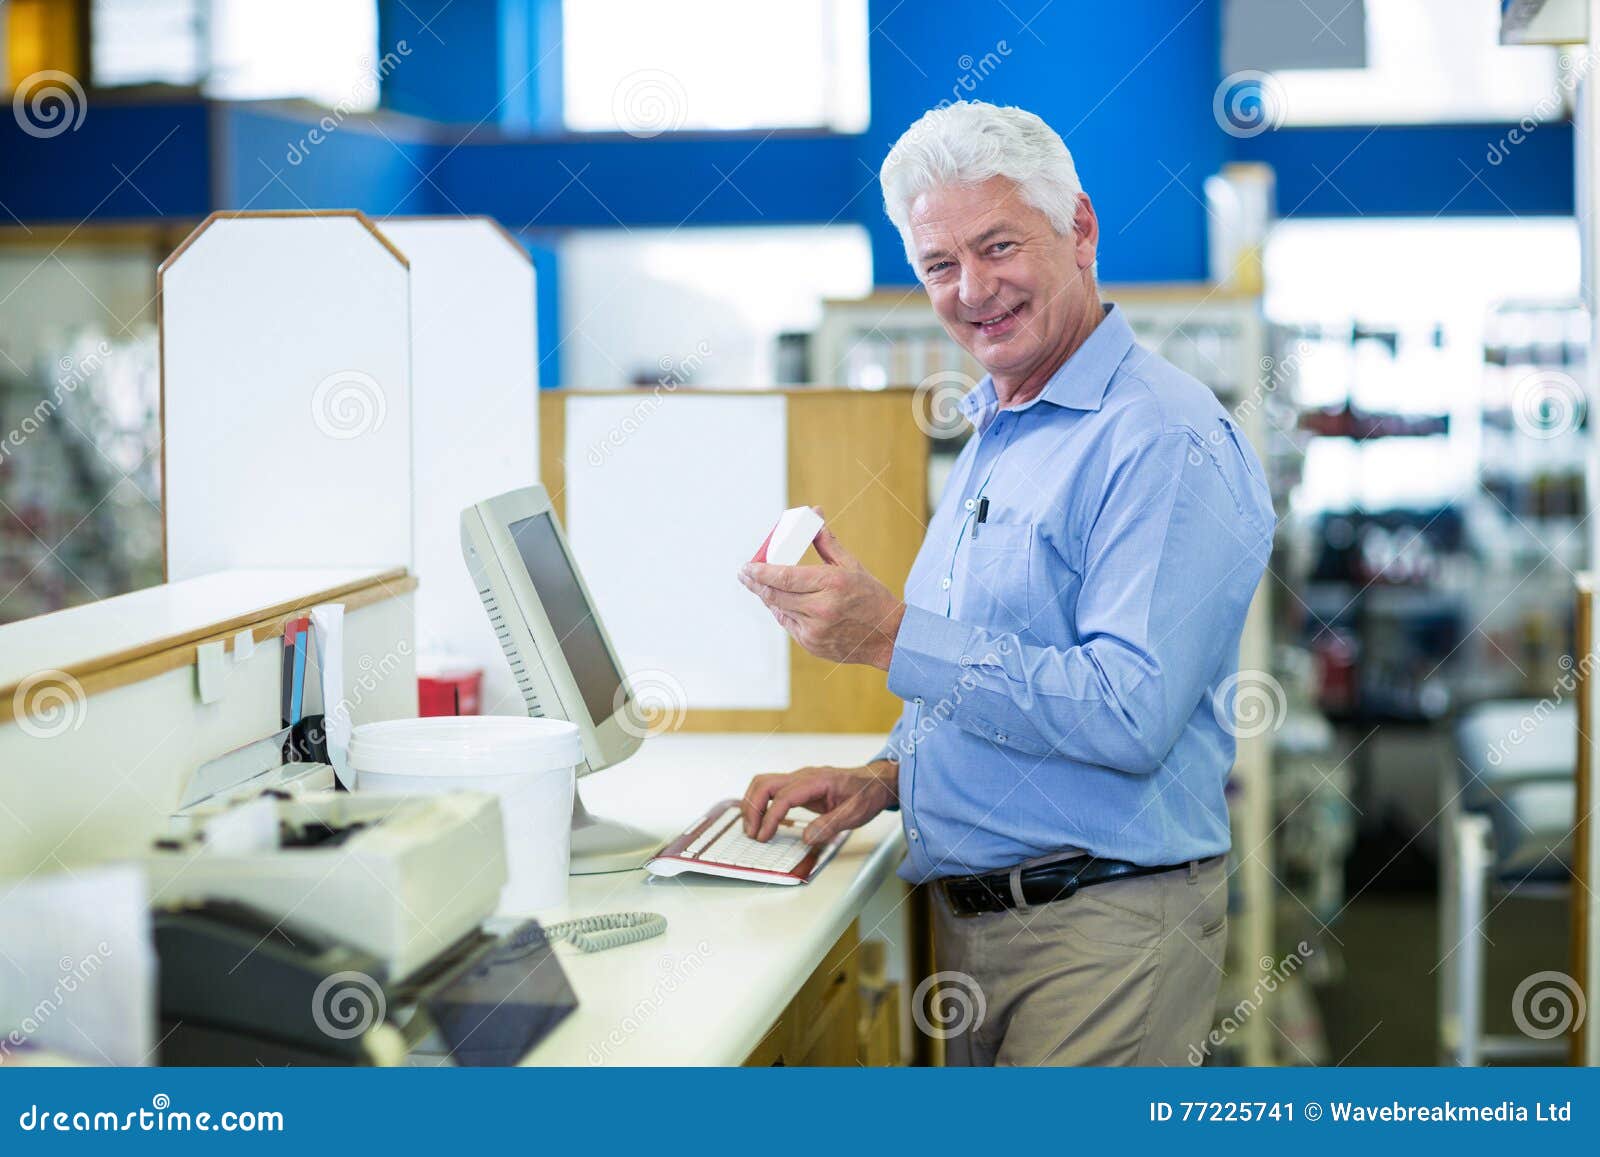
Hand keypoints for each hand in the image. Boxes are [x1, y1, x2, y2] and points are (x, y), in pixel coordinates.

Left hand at [738, 518, 905, 670]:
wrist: (888, 637)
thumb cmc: (871, 596)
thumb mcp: (851, 565)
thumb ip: (826, 542)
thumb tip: (814, 514)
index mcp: (831, 584)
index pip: (784, 576)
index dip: (761, 571)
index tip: (746, 566)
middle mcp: (821, 609)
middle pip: (775, 594)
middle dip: (755, 583)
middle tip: (744, 574)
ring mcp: (815, 630)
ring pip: (779, 610)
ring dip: (767, 596)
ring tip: (758, 584)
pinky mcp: (812, 645)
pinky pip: (788, 624)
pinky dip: (781, 611)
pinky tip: (779, 602)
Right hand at [741, 760, 899, 844]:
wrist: (876, 782)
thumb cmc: (867, 794)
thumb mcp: (854, 813)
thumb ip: (830, 825)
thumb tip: (807, 838)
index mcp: (817, 781)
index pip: (784, 796)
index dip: (770, 817)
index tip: (764, 836)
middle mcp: (804, 776)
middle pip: (765, 784)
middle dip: (752, 808)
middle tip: (751, 833)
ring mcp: (799, 778)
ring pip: (764, 784)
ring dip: (753, 804)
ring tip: (752, 828)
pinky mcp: (798, 785)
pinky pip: (772, 789)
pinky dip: (761, 803)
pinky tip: (762, 820)